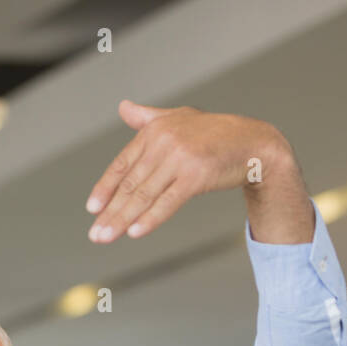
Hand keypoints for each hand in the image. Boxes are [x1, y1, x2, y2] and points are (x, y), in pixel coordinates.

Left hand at [86, 101, 291, 241]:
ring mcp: (180, 158)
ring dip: (122, 220)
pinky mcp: (196, 175)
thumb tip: (123, 107)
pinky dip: (150, 218)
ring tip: (106, 237)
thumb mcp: (179, 118)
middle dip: (110, 212)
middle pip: (131, 184)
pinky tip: (135, 232)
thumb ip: (147, 118)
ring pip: (145, 195)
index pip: (123, 164)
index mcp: (155, 130)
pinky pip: (168, 202)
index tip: (92, 209)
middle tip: (95, 234)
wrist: (254, 143)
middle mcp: (164, 142)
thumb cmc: (215, 133)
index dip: (105, 187)